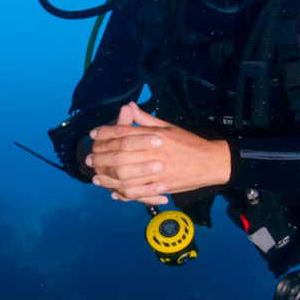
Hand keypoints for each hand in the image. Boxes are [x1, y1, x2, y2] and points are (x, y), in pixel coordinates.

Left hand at [86, 102, 230, 203]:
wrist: (210, 162)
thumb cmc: (188, 143)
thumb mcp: (168, 127)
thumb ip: (145, 119)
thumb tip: (128, 106)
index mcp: (155, 136)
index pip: (124, 132)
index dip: (106, 132)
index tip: (94, 134)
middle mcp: (154, 153)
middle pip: (120, 154)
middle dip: (102, 156)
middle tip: (89, 158)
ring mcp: (158, 171)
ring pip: (127, 175)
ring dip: (108, 177)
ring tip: (96, 177)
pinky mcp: (162, 186)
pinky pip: (139, 191)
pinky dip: (125, 193)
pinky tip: (114, 193)